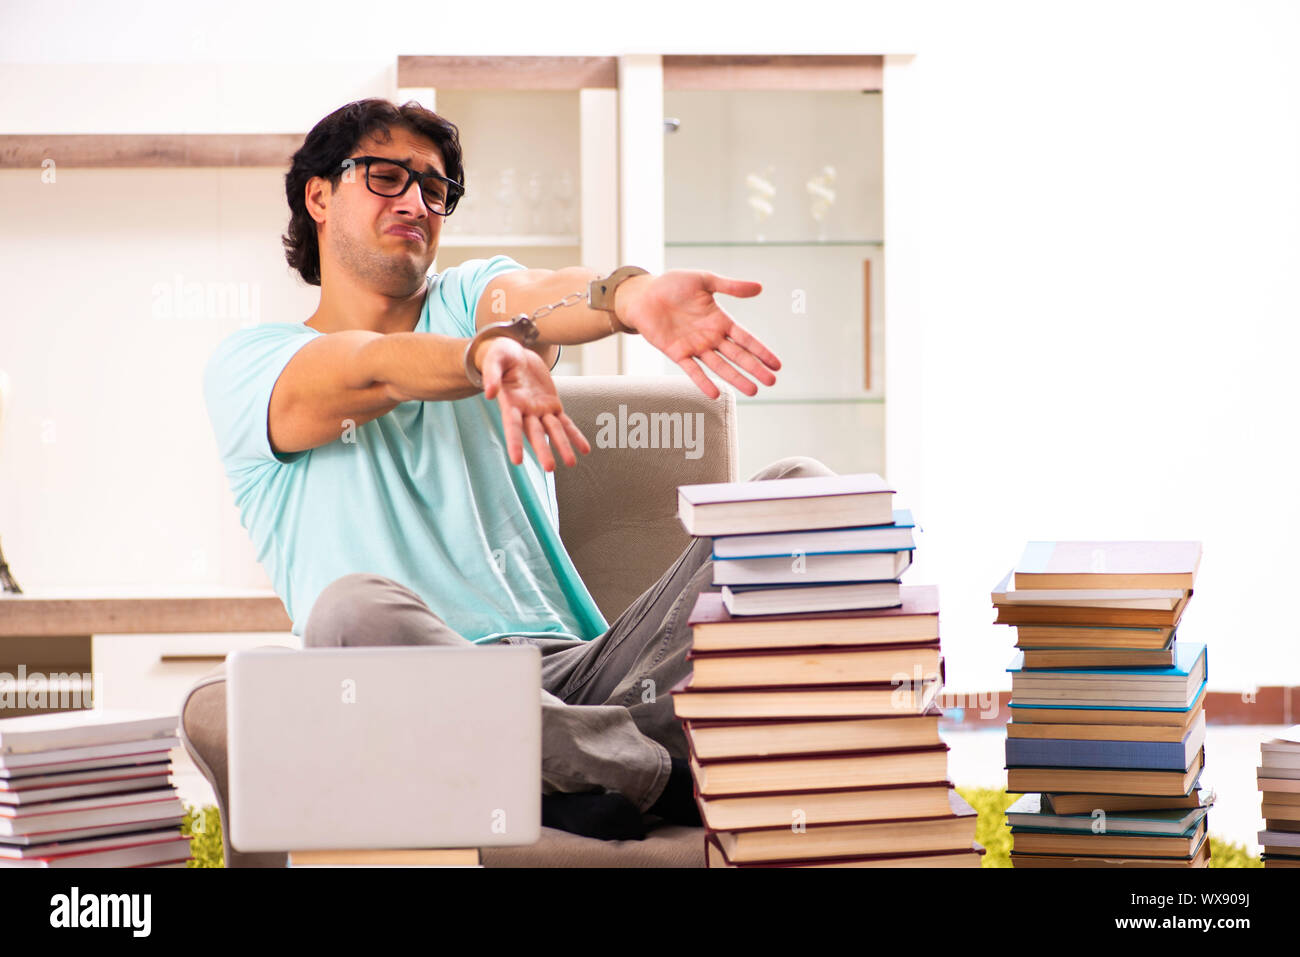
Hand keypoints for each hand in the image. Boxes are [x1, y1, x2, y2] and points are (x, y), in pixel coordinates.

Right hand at [477, 337, 590, 470]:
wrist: (514, 353)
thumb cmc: (500, 356)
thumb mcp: (494, 360)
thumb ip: (492, 375)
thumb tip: (490, 393)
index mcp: (509, 403)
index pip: (512, 425)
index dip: (514, 442)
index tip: (517, 460)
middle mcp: (525, 411)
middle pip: (534, 433)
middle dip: (542, 450)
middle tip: (550, 468)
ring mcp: (539, 410)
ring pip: (552, 430)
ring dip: (562, 446)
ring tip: (571, 463)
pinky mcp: (552, 405)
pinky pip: (565, 422)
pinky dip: (575, 435)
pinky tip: (585, 449)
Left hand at [616, 270, 780, 398]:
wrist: (643, 294)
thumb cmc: (672, 285)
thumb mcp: (704, 280)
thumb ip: (731, 287)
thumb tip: (760, 288)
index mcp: (719, 320)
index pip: (746, 339)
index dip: (761, 351)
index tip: (777, 365)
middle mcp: (710, 337)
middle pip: (737, 356)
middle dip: (754, 369)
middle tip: (771, 382)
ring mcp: (694, 347)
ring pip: (719, 366)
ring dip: (736, 378)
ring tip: (753, 390)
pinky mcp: (677, 353)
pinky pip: (692, 370)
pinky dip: (703, 382)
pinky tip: (715, 393)